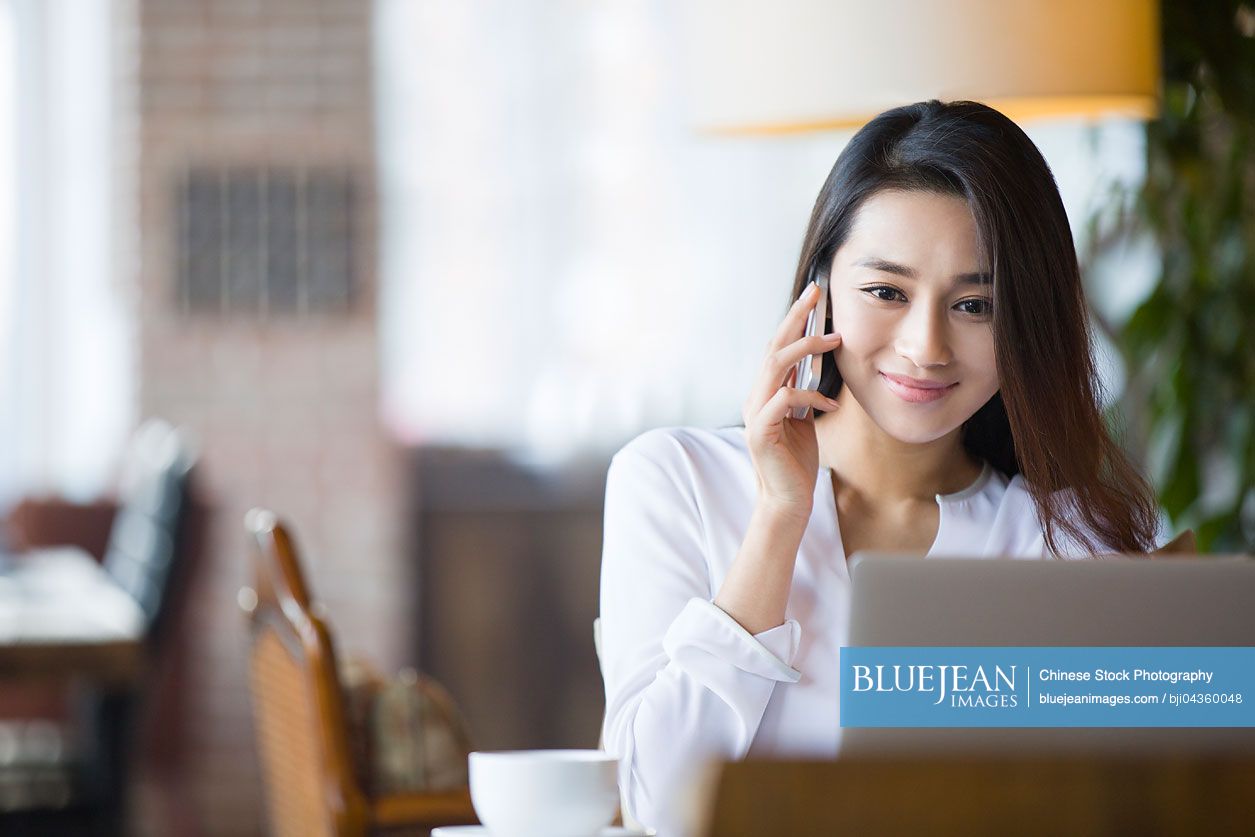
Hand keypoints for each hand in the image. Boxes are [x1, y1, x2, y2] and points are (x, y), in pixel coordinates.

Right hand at [740, 281, 841, 515]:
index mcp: (764, 392)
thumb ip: (803, 394)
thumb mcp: (803, 419)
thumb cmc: (796, 462)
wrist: (787, 500)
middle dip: (796, 317)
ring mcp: (755, 414)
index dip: (794, 320)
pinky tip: (830, 404)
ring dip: (805, 348)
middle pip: (773, 347)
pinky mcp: (761, 432)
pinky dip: (808, 396)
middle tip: (816, 293)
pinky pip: (783, 400)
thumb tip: (817, 365)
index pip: (777, 347)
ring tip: (833, 339)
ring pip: (775, 367)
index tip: (813, 297)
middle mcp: (755, 398)